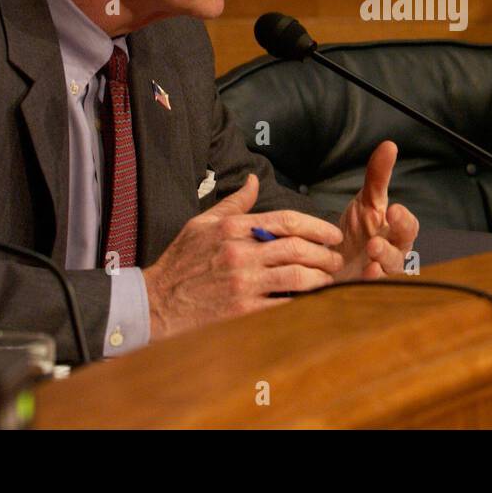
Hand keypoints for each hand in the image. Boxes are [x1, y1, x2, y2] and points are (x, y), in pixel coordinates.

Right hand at [141, 173, 343, 340]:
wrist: (156, 304)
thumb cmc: (180, 263)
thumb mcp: (202, 224)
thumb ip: (234, 204)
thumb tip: (254, 181)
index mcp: (233, 228)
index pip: (287, 220)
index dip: (317, 227)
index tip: (333, 235)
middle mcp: (240, 253)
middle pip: (298, 248)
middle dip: (324, 254)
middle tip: (336, 259)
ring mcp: (242, 283)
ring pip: (297, 276)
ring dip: (321, 278)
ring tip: (329, 280)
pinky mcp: (242, 311)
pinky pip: (284, 305)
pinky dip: (304, 303)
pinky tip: (314, 302)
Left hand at [336, 140, 419, 280]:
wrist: (335, 259)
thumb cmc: (357, 231)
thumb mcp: (366, 200)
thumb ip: (378, 176)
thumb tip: (389, 145)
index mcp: (395, 232)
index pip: (408, 227)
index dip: (403, 220)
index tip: (393, 210)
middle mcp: (392, 254)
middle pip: (401, 252)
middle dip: (391, 247)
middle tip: (376, 241)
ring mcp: (379, 273)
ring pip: (388, 273)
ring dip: (381, 264)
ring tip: (370, 255)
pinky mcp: (363, 288)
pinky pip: (371, 290)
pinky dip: (368, 284)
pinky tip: (362, 276)